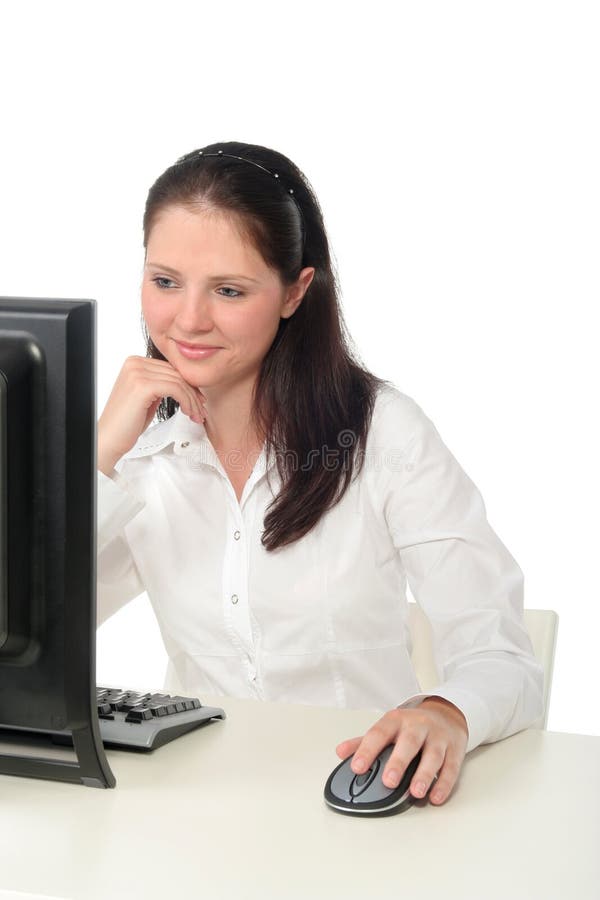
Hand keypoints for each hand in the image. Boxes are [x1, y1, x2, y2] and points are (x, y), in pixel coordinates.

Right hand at [97, 356, 206, 474]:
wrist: (110, 438)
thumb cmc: (128, 422)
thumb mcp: (147, 397)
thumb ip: (161, 384)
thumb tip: (186, 383)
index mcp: (134, 362)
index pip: (170, 368)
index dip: (188, 385)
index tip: (198, 400)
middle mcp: (134, 363)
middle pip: (176, 374)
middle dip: (193, 393)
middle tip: (201, 410)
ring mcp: (137, 373)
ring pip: (179, 382)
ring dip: (192, 400)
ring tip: (197, 416)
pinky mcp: (143, 386)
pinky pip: (175, 389)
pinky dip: (187, 402)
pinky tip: (188, 413)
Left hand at [335, 697, 468, 804]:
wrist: (447, 713)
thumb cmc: (413, 725)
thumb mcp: (388, 728)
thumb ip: (364, 741)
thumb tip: (340, 752)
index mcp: (396, 720)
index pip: (379, 733)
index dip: (367, 750)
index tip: (357, 767)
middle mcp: (418, 726)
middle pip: (408, 742)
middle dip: (398, 762)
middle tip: (388, 781)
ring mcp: (438, 736)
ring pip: (432, 755)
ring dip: (424, 774)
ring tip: (416, 792)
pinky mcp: (455, 748)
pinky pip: (451, 766)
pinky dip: (444, 783)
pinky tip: (436, 796)